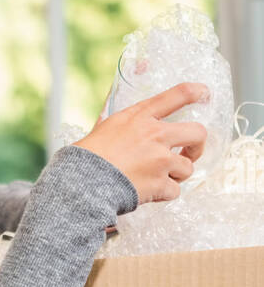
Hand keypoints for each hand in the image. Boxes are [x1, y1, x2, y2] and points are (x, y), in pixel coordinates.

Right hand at [74, 82, 208, 204]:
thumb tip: (113, 97)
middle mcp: (155, 135)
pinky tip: (150, 193)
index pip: (177, 95)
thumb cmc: (87, 156)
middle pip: (198, 132)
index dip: (195, 91)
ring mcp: (160, 160)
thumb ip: (115, 115)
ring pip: (188, 167)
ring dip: (177, 175)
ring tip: (161, 179)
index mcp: (140, 117)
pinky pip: (175, 190)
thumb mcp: (102, 126)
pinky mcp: (160, 184)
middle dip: (198, 145)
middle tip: (190, 153)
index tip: (204, 93)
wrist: (82, 184)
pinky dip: (164, 194)